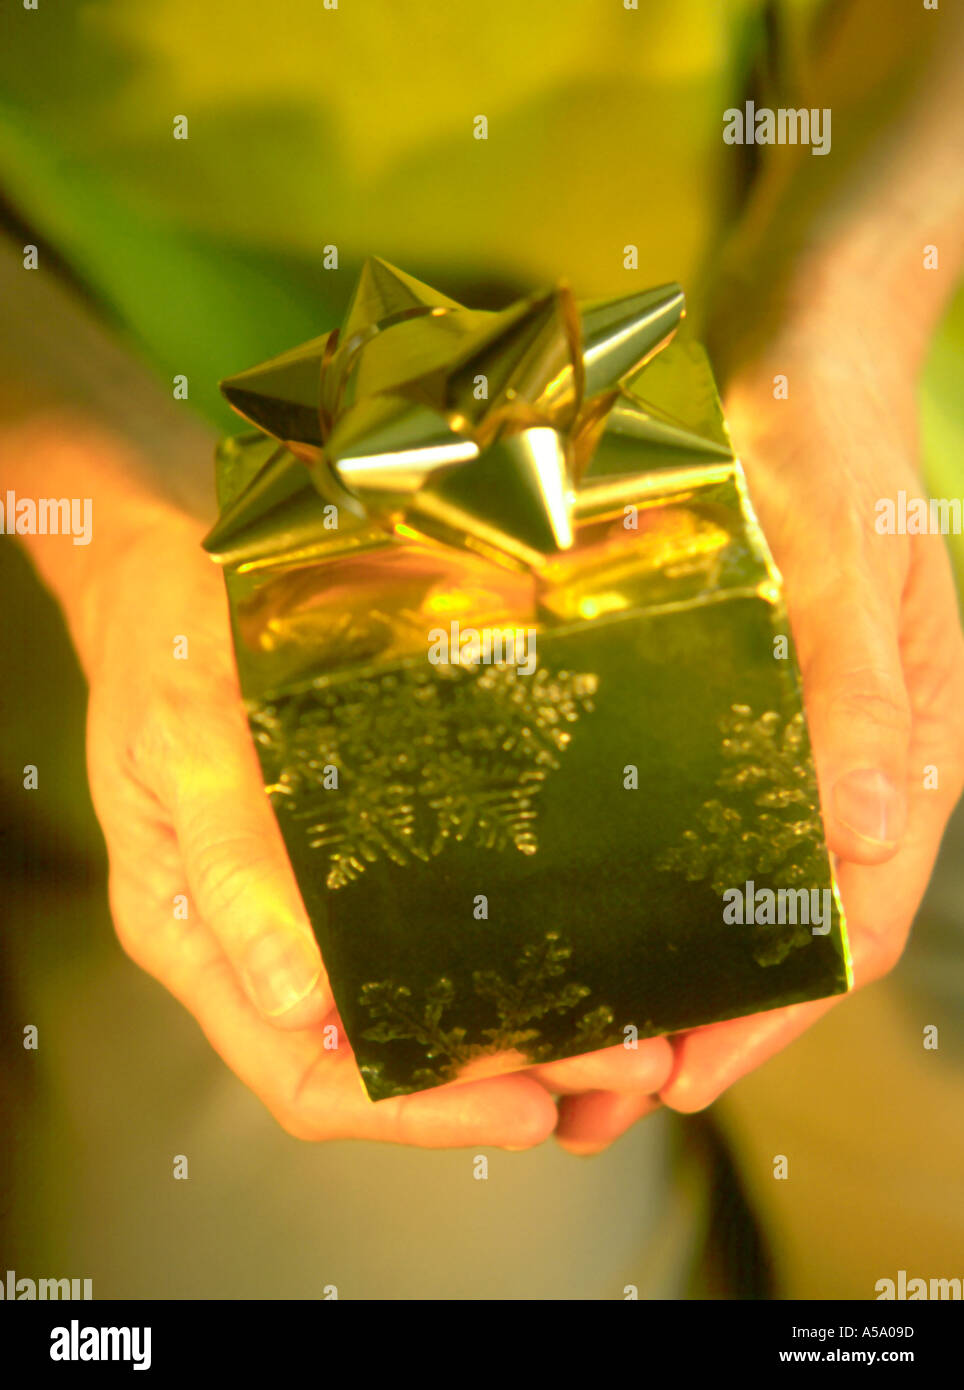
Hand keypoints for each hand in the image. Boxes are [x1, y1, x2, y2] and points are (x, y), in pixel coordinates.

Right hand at [72, 470, 671, 1146]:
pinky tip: (582, 961)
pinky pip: (433, 937)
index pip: (308, 1073)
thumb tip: (293, 1001)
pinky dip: (508, 964)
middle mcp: (256, 946)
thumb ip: (229, 864)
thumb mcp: (184, 740)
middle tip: (626, 1068)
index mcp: (195, 940)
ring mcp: (311, 905)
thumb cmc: (170, 650)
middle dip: (504, 1079)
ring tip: (634, 1037)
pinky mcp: (358, 855)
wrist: (170, 581)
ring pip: (419, 1012)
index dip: (415, 1108)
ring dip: (527, 1034)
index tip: (525, 1102)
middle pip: (382, 1064)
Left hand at [556, 295, 963, 1149]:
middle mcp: (852, 767)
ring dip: (659, 972)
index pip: (848, 929)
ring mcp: (793, 741)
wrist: (799, 341)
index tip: (674, 1081)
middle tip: (585, 1089)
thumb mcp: (845, 548)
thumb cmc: (827, 436)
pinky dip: (642, 887)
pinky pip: (696, 826)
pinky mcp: (737, 706)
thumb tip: (877, 826)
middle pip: (782, 938)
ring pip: (733, 895)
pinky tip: (570, 906)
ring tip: (563, 1031)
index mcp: (905, 754)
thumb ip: (862, 682)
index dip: (766, 1021)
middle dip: (696, 1025)